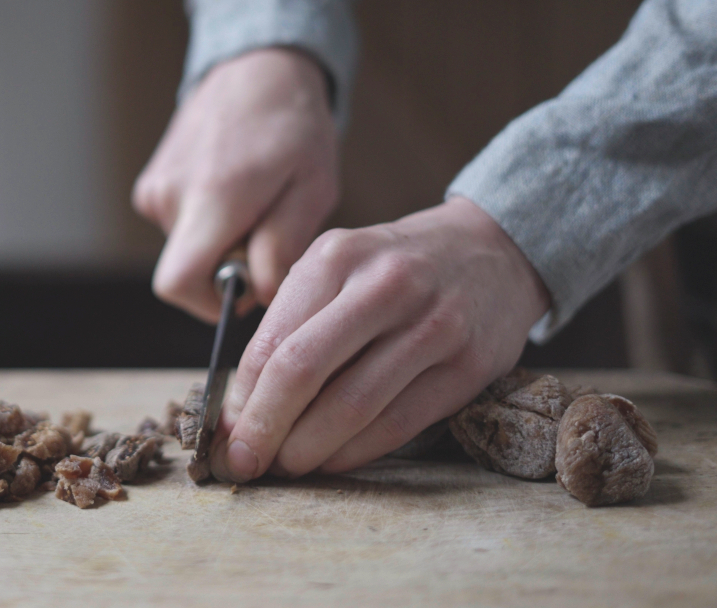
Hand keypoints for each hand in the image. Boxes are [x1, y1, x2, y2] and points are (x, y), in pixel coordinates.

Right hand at [132, 47, 339, 322]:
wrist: (256, 69)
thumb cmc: (293, 126)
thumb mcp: (312, 188)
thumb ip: (284, 247)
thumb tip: (257, 294)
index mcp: (213, 198)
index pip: (179, 283)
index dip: (210, 303)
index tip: (245, 287)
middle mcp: (172, 195)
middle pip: (188, 271)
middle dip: (230, 265)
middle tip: (266, 225)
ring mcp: (155, 188)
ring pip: (187, 249)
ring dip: (222, 239)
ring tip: (254, 198)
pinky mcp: (150, 184)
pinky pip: (180, 226)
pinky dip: (208, 221)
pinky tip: (233, 188)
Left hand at [209, 196, 550, 481]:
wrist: (492, 250)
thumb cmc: (394, 267)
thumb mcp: (338, 266)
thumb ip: (291, 322)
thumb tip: (242, 404)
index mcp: (337, 258)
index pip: (274, 341)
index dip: (242, 397)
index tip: (224, 432)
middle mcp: (384, 286)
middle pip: (304, 372)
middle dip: (264, 427)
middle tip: (243, 461)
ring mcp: (432, 326)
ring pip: (352, 406)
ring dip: (308, 449)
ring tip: (287, 465)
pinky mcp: (468, 366)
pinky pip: (398, 423)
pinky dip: (356, 452)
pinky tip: (332, 460)